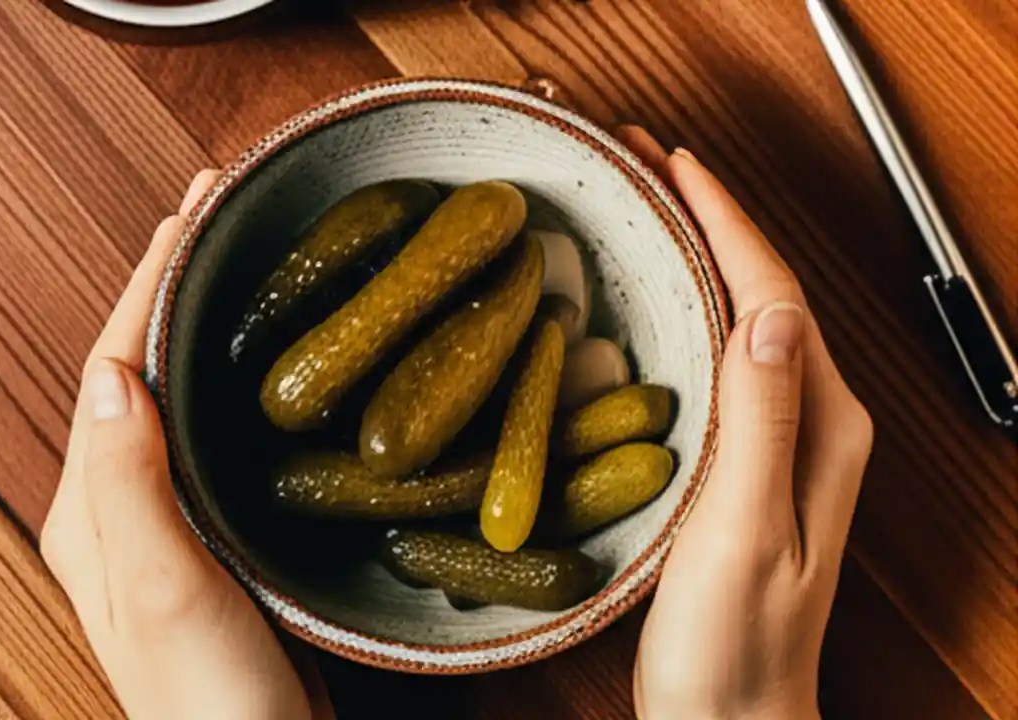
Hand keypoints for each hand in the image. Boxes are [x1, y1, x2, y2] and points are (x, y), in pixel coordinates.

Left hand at [40, 170, 325, 719]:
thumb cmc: (208, 697)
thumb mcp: (162, 585)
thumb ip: (127, 480)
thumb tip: (112, 370)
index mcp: (92, 505)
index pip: (113, 361)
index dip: (151, 276)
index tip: (196, 207)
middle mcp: (120, 505)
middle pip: (142, 364)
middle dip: (175, 279)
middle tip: (222, 207)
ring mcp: (169, 520)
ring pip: (183, 392)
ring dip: (205, 317)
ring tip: (244, 255)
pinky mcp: (219, 538)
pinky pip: (219, 431)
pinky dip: (241, 373)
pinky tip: (276, 357)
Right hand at [617, 128, 873, 717]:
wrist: (731, 718)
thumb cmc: (735, 643)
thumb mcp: (748, 526)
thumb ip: (763, 418)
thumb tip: (767, 309)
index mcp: (823, 426)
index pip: (775, 293)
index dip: (726, 221)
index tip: (674, 163)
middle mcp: (812, 421)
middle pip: (764, 291)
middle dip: (711, 218)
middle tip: (646, 164)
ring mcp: (781, 441)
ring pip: (743, 318)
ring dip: (700, 255)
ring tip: (647, 208)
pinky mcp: (746, 461)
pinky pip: (722, 358)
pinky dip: (688, 308)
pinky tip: (654, 298)